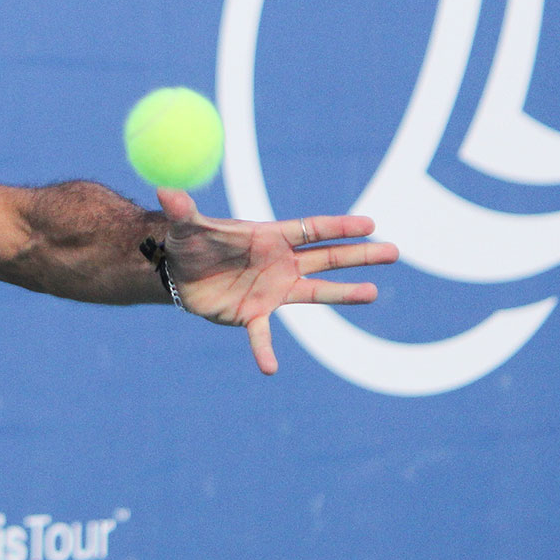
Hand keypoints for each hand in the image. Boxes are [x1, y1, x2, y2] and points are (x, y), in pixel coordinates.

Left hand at [156, 188, 398, 375]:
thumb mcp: (185, 227)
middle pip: (327, 257)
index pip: (312, 230)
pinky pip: (263, 335)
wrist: (177, 272)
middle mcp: (280, 263)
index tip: (370, 224)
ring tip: (374, 293)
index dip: (339, 227)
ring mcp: (272, 289)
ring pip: (315, 291)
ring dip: (344, 293)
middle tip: (394, 250)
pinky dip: (265, 351)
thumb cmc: (190, 243)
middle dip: (359, 255)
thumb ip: (182, 212)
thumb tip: (165, 190)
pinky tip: (269, 369)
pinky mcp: (254, 314)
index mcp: (270, 237)